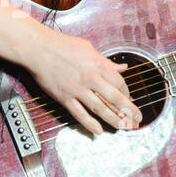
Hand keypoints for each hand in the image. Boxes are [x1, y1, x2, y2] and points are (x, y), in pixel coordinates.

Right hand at [24, 29, 140, 135]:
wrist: (39, 49)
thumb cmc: (62, 45)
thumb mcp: (89, 49)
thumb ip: (106, 61)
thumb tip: (122, 67)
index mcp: (98, 65)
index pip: (119, 82)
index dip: (127, 92)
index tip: (129, 98)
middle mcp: (90, 79)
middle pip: (114, 98)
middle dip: (128, 110)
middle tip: (137, 118)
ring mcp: (77, 90)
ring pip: (99, 108)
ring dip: (113, 119)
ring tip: (123, 127)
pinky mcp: (65, 98)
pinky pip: (79, 114)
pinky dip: (89, 124)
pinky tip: (98, 131)